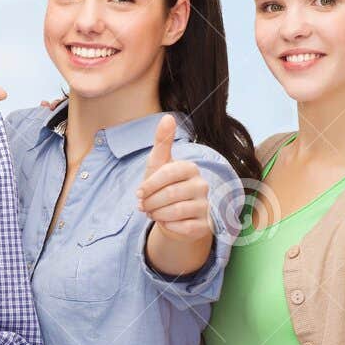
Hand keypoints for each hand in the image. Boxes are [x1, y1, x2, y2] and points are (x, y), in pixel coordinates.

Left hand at [137, 114, 211, 239]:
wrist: (173, 216)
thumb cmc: (163, 187)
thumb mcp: (158, 165)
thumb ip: (162, 142)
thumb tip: (168, 117)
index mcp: (190, 168)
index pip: (167, 174)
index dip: (149, 185)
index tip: (139, 193)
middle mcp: (202, 185)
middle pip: (169, 194)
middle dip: (150, 202)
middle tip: (144, 206)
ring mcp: (206, 205)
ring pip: (175, 211)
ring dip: (157, 214)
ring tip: (153, 213)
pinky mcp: (205, 225)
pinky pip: (183, 227)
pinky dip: (169, 226)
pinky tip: (166, 222)